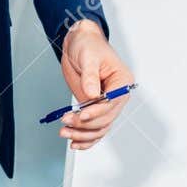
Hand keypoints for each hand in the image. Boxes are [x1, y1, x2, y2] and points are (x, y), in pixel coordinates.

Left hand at [58, 20, 132, 150]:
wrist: (79, 43)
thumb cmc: (88, 45)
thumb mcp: (88, 56)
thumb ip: (90, 76)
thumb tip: (92, 95)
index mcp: (122, 82)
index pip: (112, 103)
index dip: (97, 112)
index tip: (82, 115)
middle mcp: (117, 96)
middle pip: (105, 119)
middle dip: (85, 124)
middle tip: (66, 121)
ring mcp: (105, 104)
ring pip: (99, 128)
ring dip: (83, 134)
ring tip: (64, 132)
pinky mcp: (94, 108)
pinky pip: (94, 128)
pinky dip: (86, 138)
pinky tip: (75, 143)